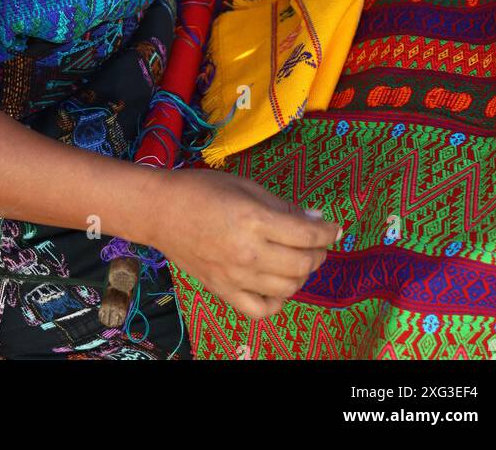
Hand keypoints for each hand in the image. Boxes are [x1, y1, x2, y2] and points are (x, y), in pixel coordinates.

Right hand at [150, 168, 340, 320]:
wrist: (161, 211)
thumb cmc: (203, 189)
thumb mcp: (246, 186)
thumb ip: (282, 206)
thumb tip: (315, 218)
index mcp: (255, 219)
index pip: (306, 234)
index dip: (327, 231)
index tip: (334, 227)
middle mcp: (249, 252)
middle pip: (303, 263)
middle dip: (319, 253)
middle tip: (317, 242)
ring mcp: (236, 276)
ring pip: (287, 288)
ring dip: (302, 274)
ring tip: (298, 259)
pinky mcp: (223, 291)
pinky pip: (260, 309)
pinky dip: (277, 301)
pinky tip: (277, 284)